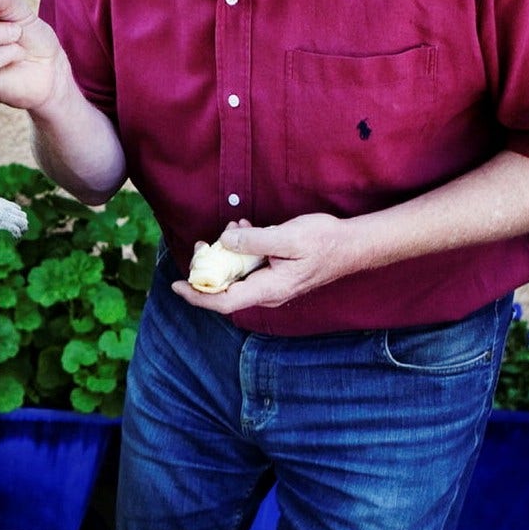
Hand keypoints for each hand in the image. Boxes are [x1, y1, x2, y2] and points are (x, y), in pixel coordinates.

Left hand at [173, 213, 356, 312]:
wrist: (352, 244)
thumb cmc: (324, 241)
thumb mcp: (288, 237)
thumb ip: (255, 241)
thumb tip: (225, 242)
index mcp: (270, 289)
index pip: (224, 301)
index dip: (197, 296)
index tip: (176, 285)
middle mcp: (268, 293)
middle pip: (225, 289)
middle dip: (208, 266)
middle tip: (202, 243)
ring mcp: (272, 285)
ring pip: (236, 275)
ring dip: (226, 253)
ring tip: (232, 228)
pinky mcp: (275, 275)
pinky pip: (249, 267)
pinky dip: (240, 250)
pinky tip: (244, 230)